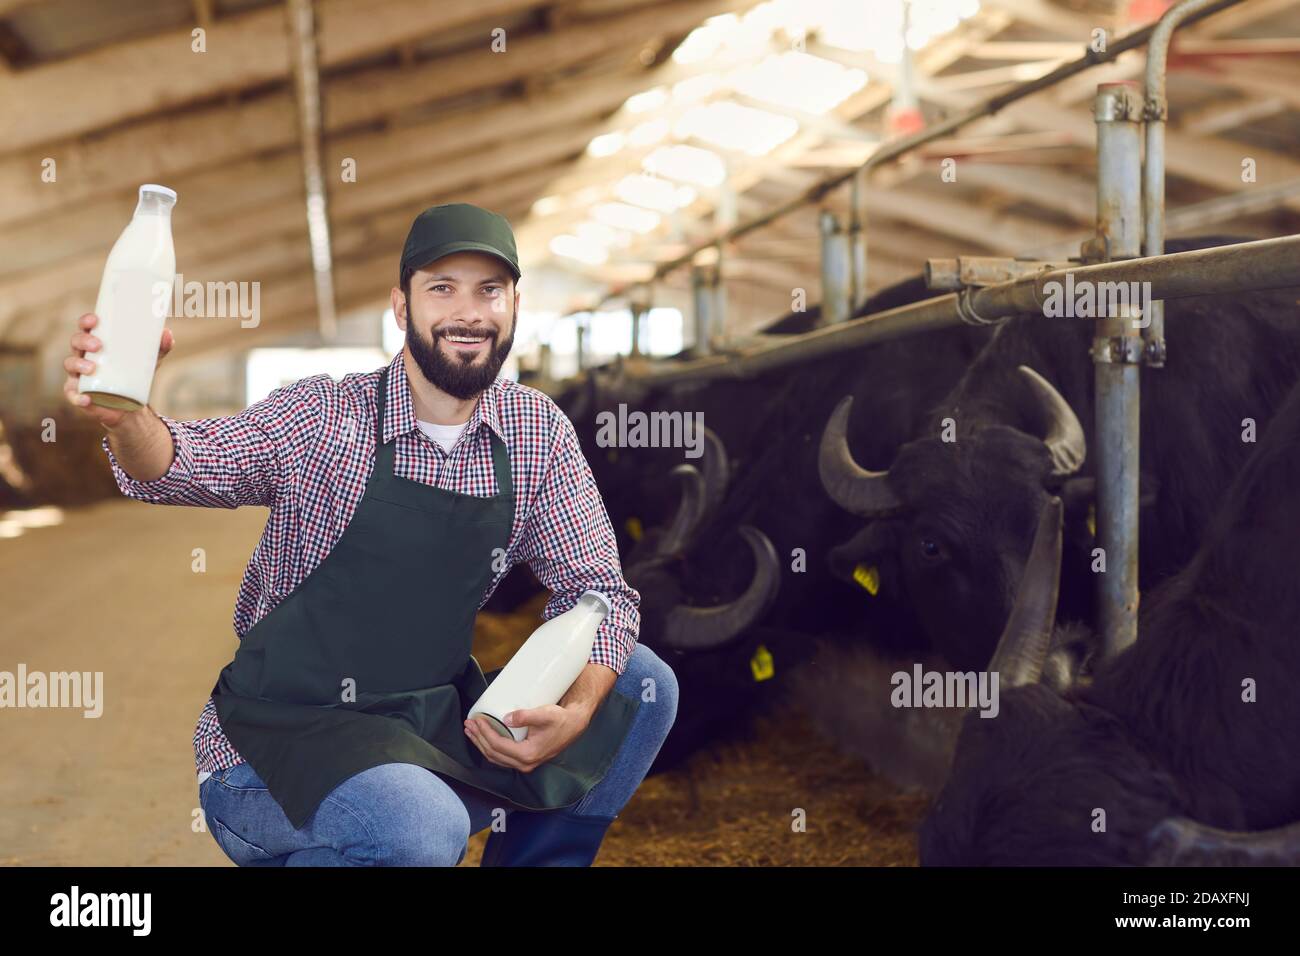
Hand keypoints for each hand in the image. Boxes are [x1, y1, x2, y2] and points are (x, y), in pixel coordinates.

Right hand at [64, 312, 174, 427]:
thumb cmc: (135, 375)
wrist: (130, 405)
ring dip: (78, 364)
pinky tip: (86, 398)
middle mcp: (83, 356)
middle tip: (98, 345)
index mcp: (95, 344)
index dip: (86, 321)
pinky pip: (72, 395)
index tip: (94, 320)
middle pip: (75, 343)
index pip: (86, 328)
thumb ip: (160, 347)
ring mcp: (78, 375)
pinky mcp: (78, 394)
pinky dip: (77, 397)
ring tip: (92, 368)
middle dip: (84, 341)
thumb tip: (167, 333)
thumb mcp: (149, 361)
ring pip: (71, 365)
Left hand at [464, 704, 591, 772]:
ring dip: (481, 743)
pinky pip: (502, 756)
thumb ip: (525, 716)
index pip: (498, 745)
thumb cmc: (561, 720)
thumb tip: (506, 718)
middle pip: (493, 753)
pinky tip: (485, 737)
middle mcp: (525, 763)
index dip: (485, 733)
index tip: (477, 719)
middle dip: (478, 738)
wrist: (574, 725)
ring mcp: (525, 763)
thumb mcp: (545, 714)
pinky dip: (490, 746)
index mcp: (528, 754)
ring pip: (495, 757)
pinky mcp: (525, 758)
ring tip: (472, 730)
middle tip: (469, 723)